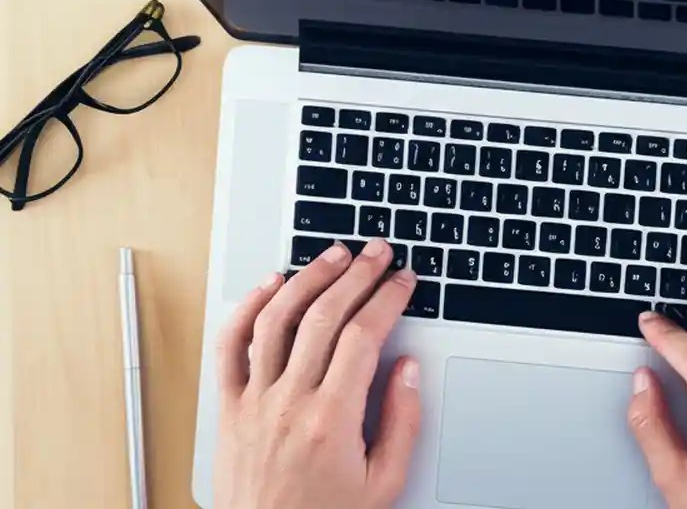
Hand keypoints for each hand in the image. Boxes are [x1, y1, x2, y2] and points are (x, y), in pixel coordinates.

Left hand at [213, 239, 421, 508]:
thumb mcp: (385, 483)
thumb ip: (402, 422)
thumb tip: (408, 368)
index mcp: (332, 420)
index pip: (364, 336)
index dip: (388, 299)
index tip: (403, 281)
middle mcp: (289, 402)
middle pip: (325, 316)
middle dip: (357, 275)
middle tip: (377, 252)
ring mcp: (254, 401)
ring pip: (277, 320)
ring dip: (308, 279)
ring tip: (333, 255)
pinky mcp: (228, 407)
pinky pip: (230, 347)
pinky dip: (247, 308)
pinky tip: (270, 284)